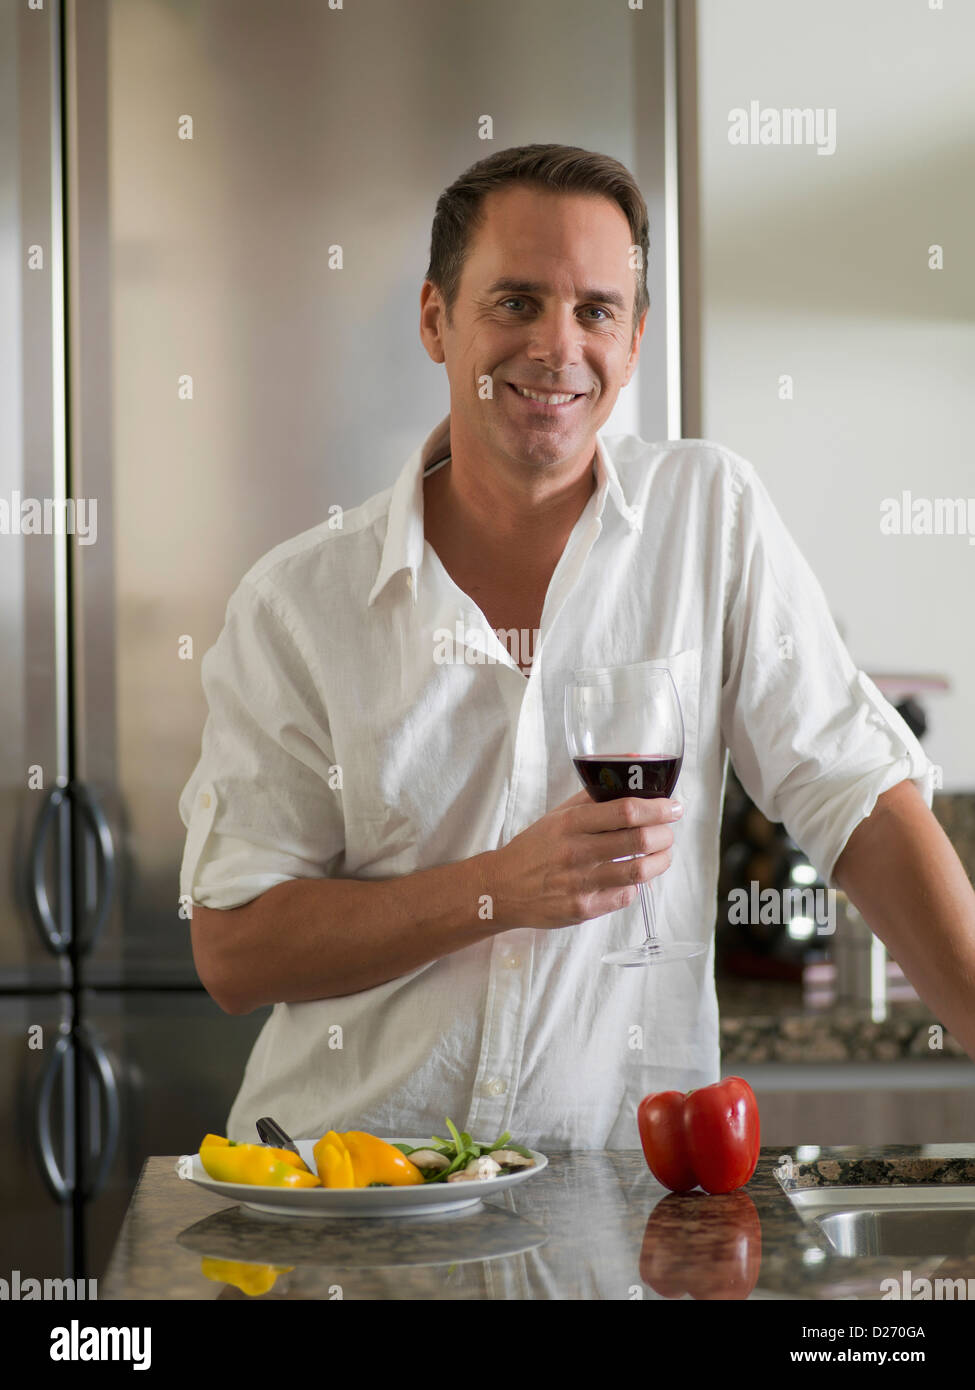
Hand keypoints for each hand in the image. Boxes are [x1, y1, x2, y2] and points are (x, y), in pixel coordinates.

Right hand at [486, 789, 681, 931]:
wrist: (502, 888)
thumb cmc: (536, 847)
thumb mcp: (558, 815)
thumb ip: (594, 795)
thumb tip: (629, 766)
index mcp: (571, 822)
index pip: (625, 810)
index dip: (657, 808)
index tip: (673, 807)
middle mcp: (576, 852)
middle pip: (639, 841)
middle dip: (665, 835)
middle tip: (668, 832)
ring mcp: (581, 883)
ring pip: (639, 871)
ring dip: (661, 861)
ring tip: (662, 854)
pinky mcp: (584, 909)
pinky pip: (626, 895)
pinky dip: (637, 885)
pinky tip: (633, 877)